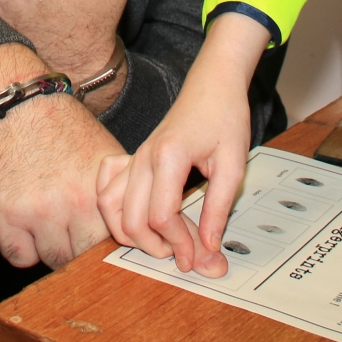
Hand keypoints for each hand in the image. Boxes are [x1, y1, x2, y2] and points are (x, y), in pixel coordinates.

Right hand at [0, 43, 119, 268]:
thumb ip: (121, 192)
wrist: (17, 108)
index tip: (103, 240)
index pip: (116, 242)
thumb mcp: (105, 154)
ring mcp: (37, 211)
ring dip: (53, 248)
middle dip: (82, 248)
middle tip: (75, 233)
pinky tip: (27, 229)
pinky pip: (19, 257)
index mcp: (100, 191)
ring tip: (51, 226)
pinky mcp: (5, 215)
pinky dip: (23, 249)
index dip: (110, 243)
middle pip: (85, 256)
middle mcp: (72, 203)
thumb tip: (144, 224)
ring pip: (54, 259)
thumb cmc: (61, 128)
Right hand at [98, 10, 268, 276]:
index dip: (180, 243)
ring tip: (163, 243)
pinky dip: (117, 214)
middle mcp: (144, 158)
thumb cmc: (225, 117)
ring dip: (131, 234)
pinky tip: (139, 221)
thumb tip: (209, 247)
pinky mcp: (133, 160)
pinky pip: (109, 192)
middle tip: (185, 255)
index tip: (201, 255)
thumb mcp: (233, 164)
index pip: (162, 216)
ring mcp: (134, 159)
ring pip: (111, 208)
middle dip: (156, 247)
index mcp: (169, 157)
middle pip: (132, 219)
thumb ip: (219, 208)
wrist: (212, 86)